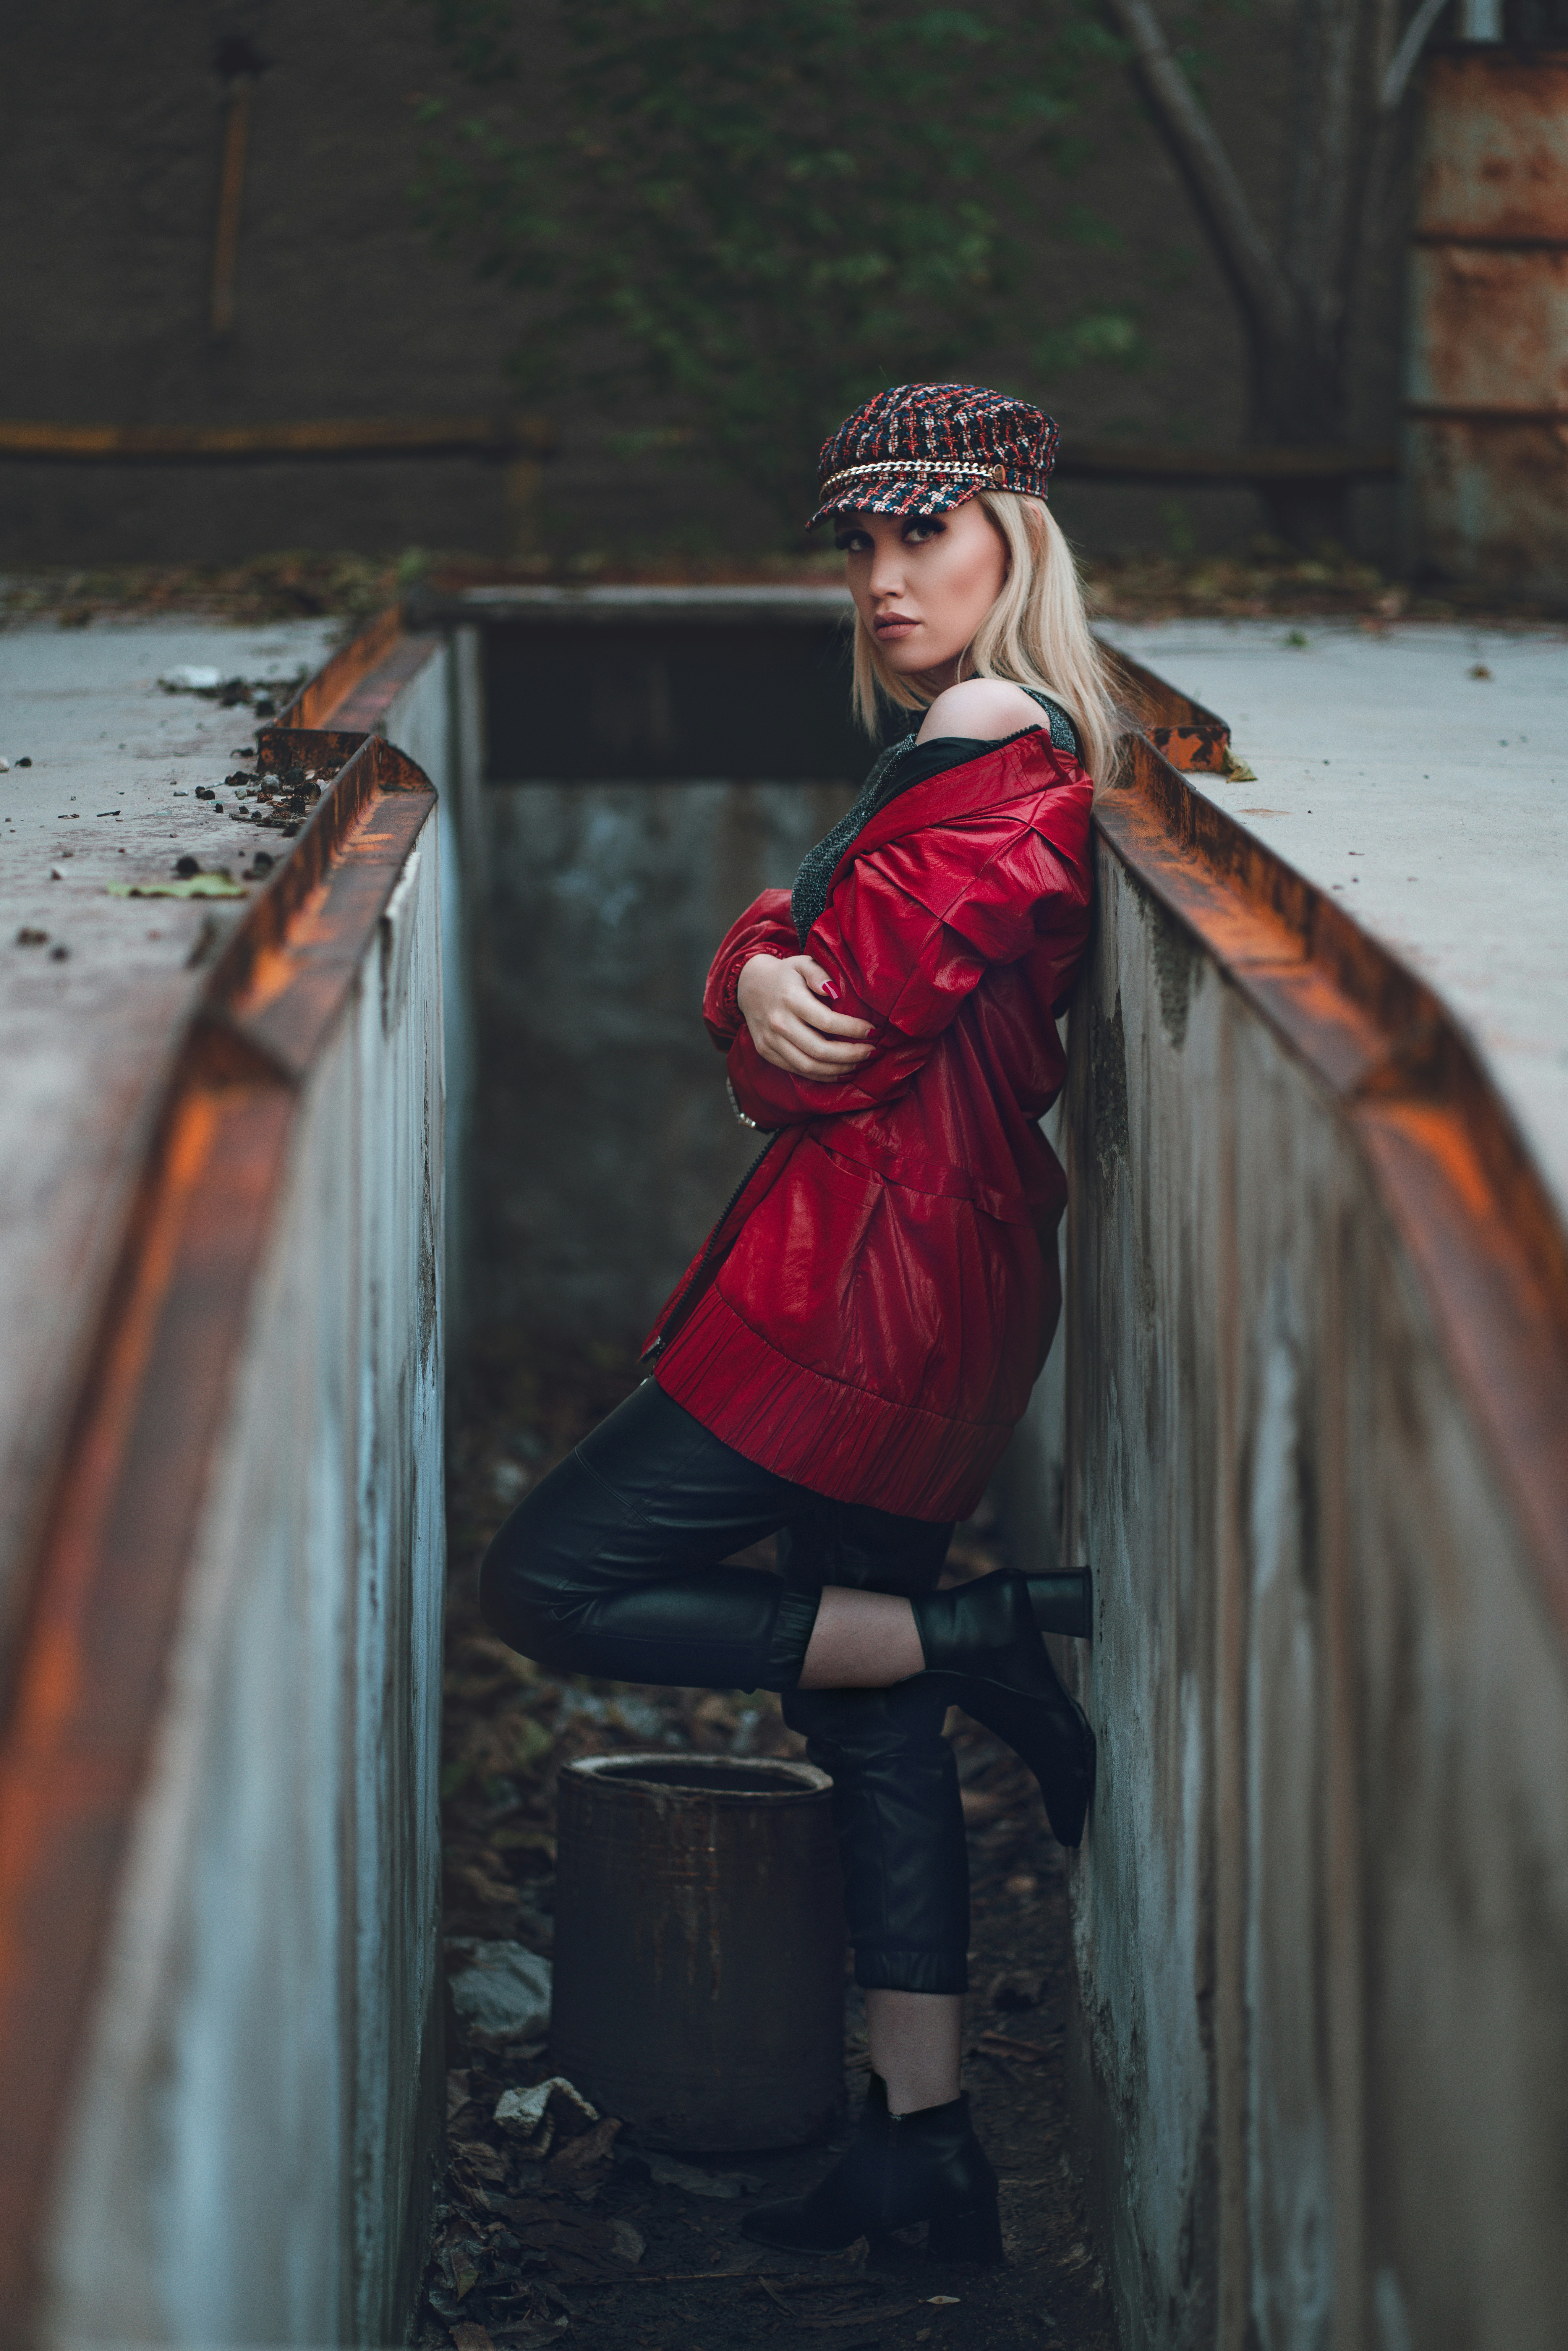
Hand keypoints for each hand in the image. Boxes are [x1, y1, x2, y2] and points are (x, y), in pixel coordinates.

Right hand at [736, 954, 873, 1079]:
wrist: (749, 985)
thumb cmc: (785, 975)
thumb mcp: (803, 963)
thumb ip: (820, 974)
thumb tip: (835, 992)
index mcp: (790, 999)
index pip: (828, 1022)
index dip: (853, 1030)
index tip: (872, 1030)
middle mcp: (779, 1023)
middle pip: (820, 1050)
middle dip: (851, 1055)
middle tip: (872, 1051)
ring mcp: (771, 1041)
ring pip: (809, 1066)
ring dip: (839, 1069)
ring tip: (860, 1064)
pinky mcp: (767, 1052)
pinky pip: (798, 1070)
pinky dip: (822, 1075)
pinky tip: (841, 1071)